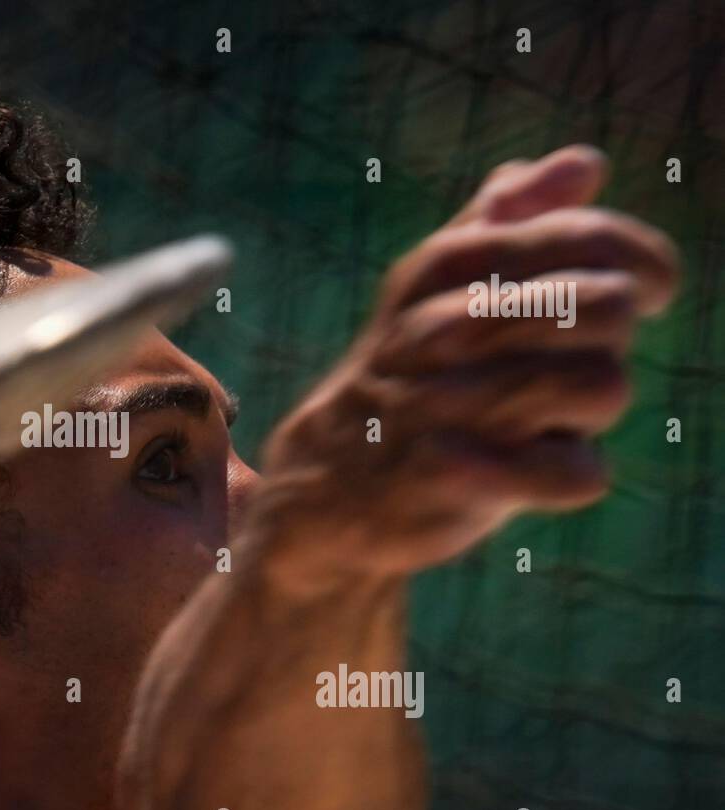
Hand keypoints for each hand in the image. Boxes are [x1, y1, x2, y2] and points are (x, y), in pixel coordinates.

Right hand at [248, 145, 679, 583]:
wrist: (328, 481)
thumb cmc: (406, 373)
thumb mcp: (436, 284)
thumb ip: (510, 218)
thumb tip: (583, 163)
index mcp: (444, 266)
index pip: (590, 238)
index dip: (642, 262)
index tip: (645, 290)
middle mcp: (442, 327)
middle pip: (608, 308)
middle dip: (607, 342)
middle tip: (563, 365)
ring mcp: (447, 405)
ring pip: (604, 387)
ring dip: (588, 413)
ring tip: (538, 421)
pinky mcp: (460, 483)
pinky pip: (580, 473)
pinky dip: (569, 476)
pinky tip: (527, 469)